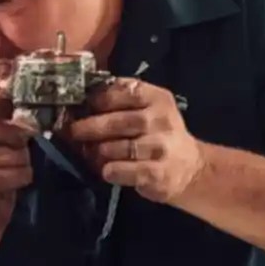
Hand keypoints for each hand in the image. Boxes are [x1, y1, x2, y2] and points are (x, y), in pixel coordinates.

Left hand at [64, 78, 204, 203]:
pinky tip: (107, 171)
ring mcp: (160, 148)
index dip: (100, 99)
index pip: (124, 92)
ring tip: (89, 152)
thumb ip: (124, 98)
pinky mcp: (156, 173)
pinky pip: (123, 170)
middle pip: (117, 122)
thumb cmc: (160, 135)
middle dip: (90, 127)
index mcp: (158, 99)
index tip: (84, 106)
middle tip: (73, 132)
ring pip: (116, 147)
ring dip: (97, 151)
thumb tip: (85, 98)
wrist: (190, 168)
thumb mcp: (151, 108)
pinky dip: (110, 171)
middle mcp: (161, 121)